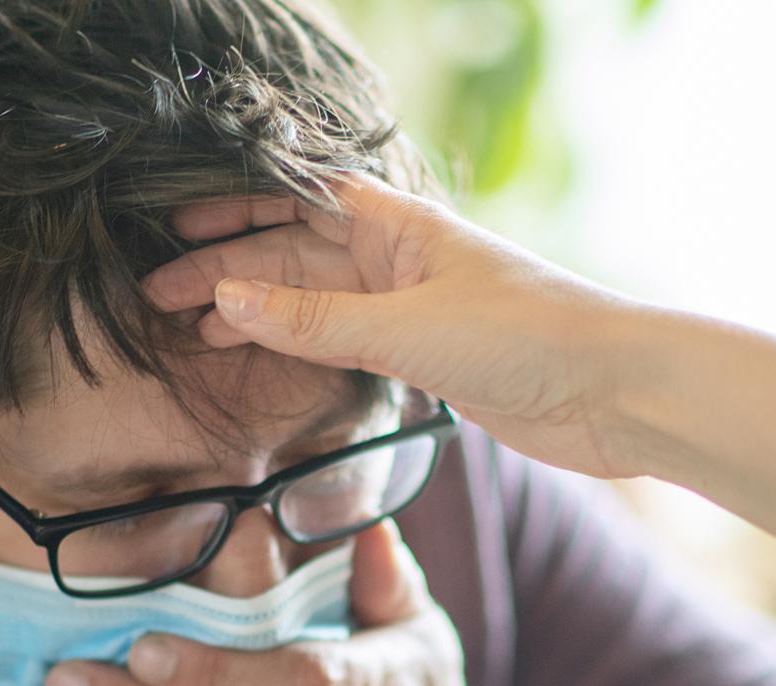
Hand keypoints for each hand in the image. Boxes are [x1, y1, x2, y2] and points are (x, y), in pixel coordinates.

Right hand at [143, 174, 651, 480]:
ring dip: (255, 315)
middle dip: (228, 271)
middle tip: (159, 297)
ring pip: (313, 306)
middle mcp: (401, 262)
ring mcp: (412, 312)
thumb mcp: (408, 327)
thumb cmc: (530, 336)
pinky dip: (297, 351)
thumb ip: (315, 321)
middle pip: (294, 256)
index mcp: (400, 227)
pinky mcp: (428, 361)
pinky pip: (342, 346)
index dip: (236, 211)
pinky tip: (259, 360)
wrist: (616, 392)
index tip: (175, 230)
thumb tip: (226, 300)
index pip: (298, 203)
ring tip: (193, 331)